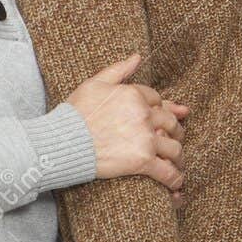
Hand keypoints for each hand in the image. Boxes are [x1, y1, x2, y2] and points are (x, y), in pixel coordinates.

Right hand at [66, 53, 187, 191]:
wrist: (62, 142)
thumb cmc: (75, 113)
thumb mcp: (94, 83)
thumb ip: (118, 69)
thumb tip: (137, 56)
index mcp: (134, 94)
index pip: (158, 100)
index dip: (162, 109)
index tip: (163, 117)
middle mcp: (143, 114)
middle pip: (171, 122)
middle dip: (175, 131)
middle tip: (175, 139)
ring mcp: (145, 138)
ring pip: (174, 147)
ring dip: (178, 157)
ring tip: (177, 163)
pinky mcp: (142, 161)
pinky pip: (167, 171)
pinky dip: (175, 179)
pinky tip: (176, 185)